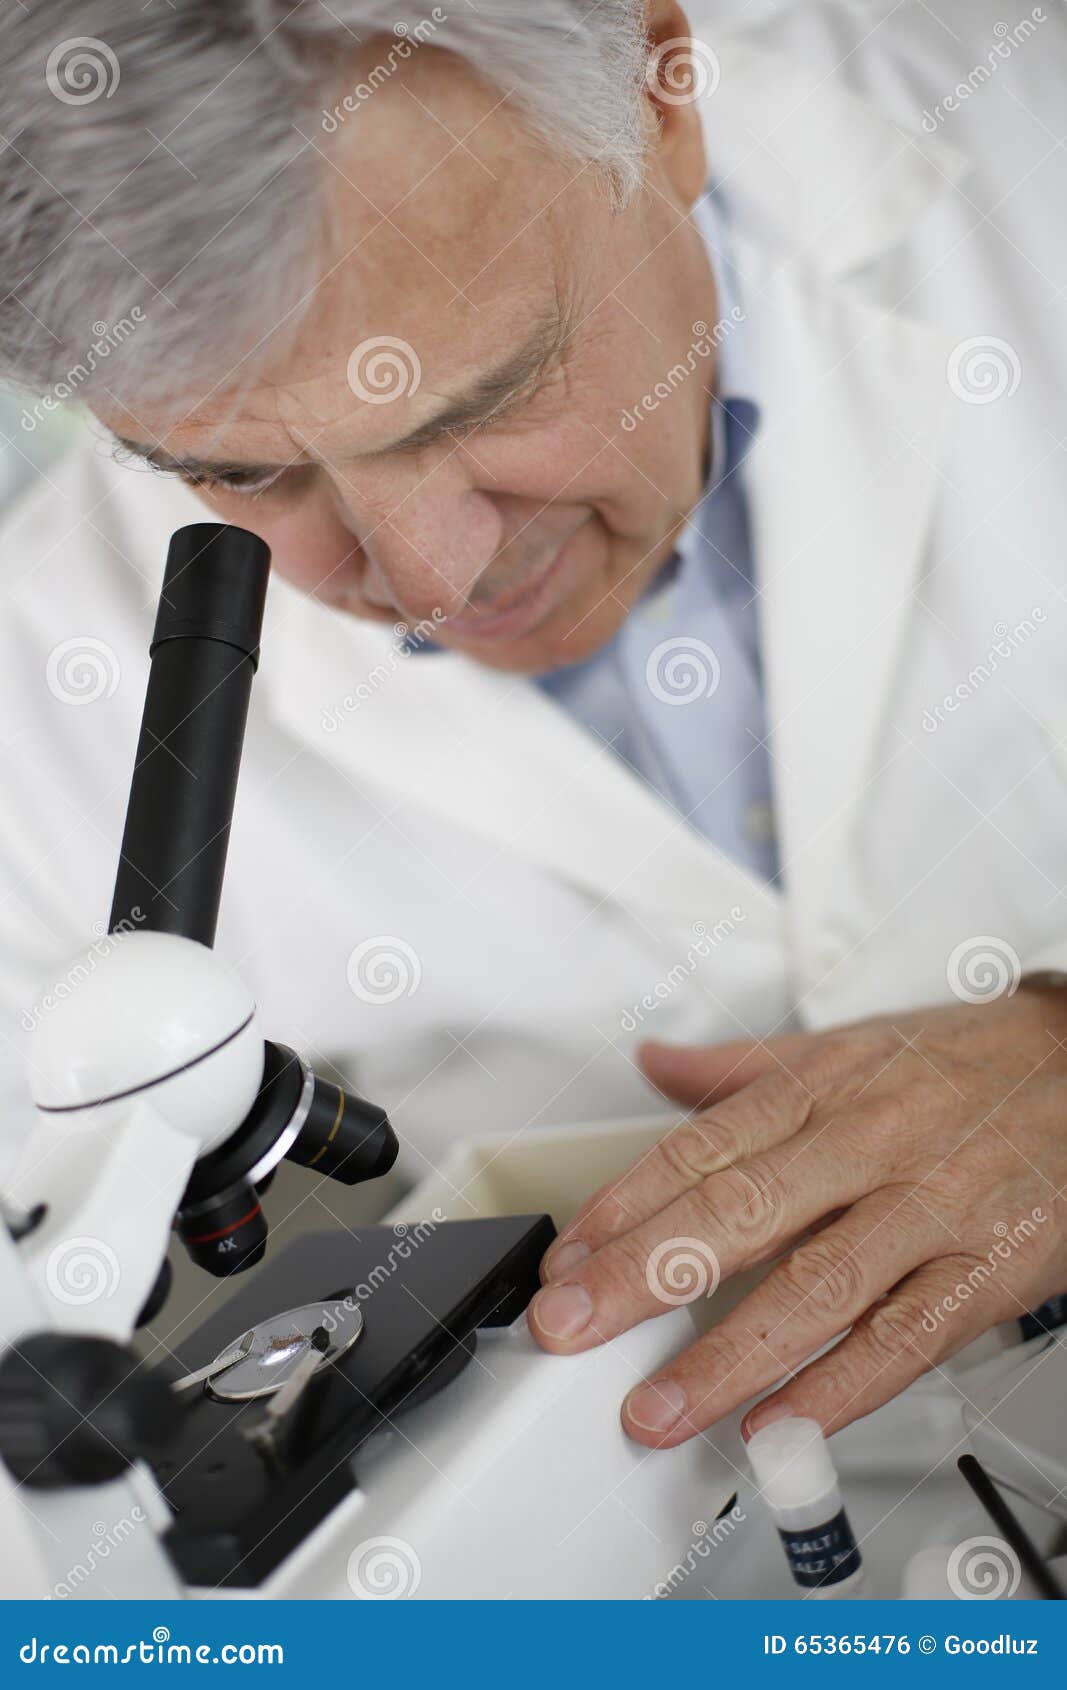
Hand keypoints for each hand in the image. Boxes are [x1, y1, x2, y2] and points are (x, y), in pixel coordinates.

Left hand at [528, 988, 1066, 1446]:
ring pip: (816, 1284)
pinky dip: (843, 1387)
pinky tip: (784, 1426)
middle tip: (572, 1326)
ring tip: (659, 1408)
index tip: (566, 1260)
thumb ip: (741, 1070)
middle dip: (643, 1276)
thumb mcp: (846, 1048)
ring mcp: (926, 1209)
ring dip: (727, 1354)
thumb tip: (656, 1063)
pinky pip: (908, 1336)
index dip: (624, 1207)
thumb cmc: (961, 1066)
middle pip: (740, 1214)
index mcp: (819, 1091)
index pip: (701, 1150)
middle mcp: (864, 1145)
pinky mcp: (986, 1269)